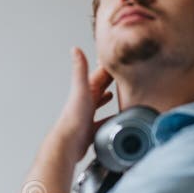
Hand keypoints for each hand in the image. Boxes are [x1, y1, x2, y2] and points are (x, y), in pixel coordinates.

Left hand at [52, 47, 113, 161]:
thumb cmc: (74, 118)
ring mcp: (88, 115)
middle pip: (101, 86)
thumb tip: (75, 49)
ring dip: (109, 97)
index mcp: (86, 90)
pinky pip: (103, 121)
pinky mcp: (91, 129)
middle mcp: (86, 101)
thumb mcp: (80, 89)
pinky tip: (116, 119)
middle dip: (112, 79)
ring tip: (119, 93)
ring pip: (100, 103)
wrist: (69, 143)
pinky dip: (110, 118)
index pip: (100, 73)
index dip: (110, 64)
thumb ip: (80, 70)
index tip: (119, 55)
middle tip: (124, 72)